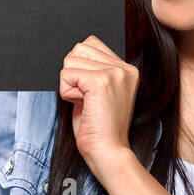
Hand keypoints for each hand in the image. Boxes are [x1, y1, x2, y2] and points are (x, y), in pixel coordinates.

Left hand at [59, 35, 138, 177]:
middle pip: (78, 49)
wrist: (107, 151)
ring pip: (70, 61)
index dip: (80, 67)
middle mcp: (124, 68)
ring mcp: (114, 73)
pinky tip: (81, 105)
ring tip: (86, 103)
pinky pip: (65, 75)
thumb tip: (72, 54)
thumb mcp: (99, 93)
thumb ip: (93, 70)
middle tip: (87, 98)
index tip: (89, 92)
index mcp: (127, 69)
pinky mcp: (100, 81)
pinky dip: (66, 92)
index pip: (90, 43)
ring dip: (69, 84)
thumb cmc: (99, 127)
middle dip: (73, 74)